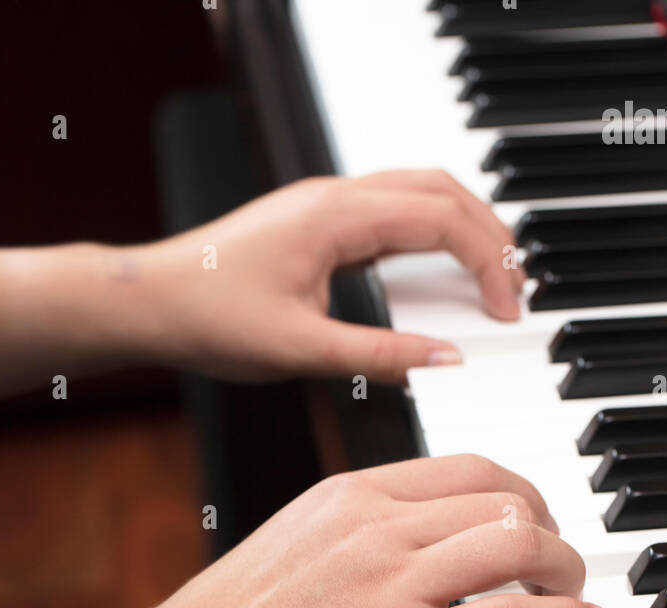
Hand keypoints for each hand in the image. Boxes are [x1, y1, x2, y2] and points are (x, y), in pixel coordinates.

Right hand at [99, 456, 605, 607]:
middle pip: (503, 498)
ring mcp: (397, 584)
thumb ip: (349, 541)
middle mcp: (379, 526)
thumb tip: (398, 560)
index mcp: (349, 495)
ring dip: (565, 569)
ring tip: (577, 593)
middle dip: (550, 527)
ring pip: (519, 545)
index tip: (530, 516)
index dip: (516, 492)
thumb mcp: (289, 551)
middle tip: (563, 557)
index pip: (463, 469)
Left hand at [127, 171, 523, 383]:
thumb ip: (380, 355)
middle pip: (443, 189)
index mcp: (338, 216)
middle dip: (491, 235)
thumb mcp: (301, 351)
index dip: (489, 261)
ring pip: (420, 192)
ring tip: (490, 279)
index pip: (442, 219)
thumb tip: (447, 360)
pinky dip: (431, 235)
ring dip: (465, 228)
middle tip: (515, 291)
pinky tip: (438, 273)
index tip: (507, 310)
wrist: (151, 302)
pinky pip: (393, 212)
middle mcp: (336, 196)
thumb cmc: (210, 318)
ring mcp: (327, 204)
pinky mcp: (318, 222)